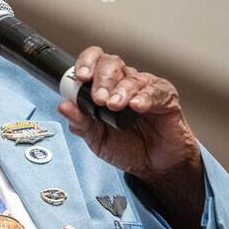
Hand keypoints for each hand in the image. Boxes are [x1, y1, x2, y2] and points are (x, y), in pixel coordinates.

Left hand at [57, 48, 203, 220]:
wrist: (153, 165)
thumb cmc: (127, 148)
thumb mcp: (97, 139)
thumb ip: (81, 123)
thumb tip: (63, 106)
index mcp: (106, 88)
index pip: (94, 62)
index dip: (86, 64)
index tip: (81, 77)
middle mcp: (124, 83)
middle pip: (112, 64)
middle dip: (102, 79)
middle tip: (98, 99)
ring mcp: (145, 88)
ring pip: (131, 78)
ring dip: (121, 91)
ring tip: (114, 106)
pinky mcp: (165, 97)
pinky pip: (154, 91)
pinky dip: (144, 97)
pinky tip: (136, 106)